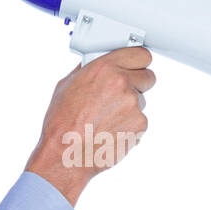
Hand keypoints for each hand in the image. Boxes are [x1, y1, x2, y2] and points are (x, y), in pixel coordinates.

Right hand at [25, 46, 155, 205]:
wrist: (67, 155)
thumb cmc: (62, 123)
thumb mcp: (66, 85)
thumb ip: (86, 70)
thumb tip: (94, 64)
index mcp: (105, 68)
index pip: (140, 54)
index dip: (137, 61)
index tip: (134, 65)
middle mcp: (123, 83)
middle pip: (148, 76)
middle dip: (137, 83)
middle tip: (120, 93)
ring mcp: (134, 105)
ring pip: (142, 100)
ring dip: (130, 106)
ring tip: (106, 117)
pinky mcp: (140, 125)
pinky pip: (140, 120)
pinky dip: (129, 124)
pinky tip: (110, 129)